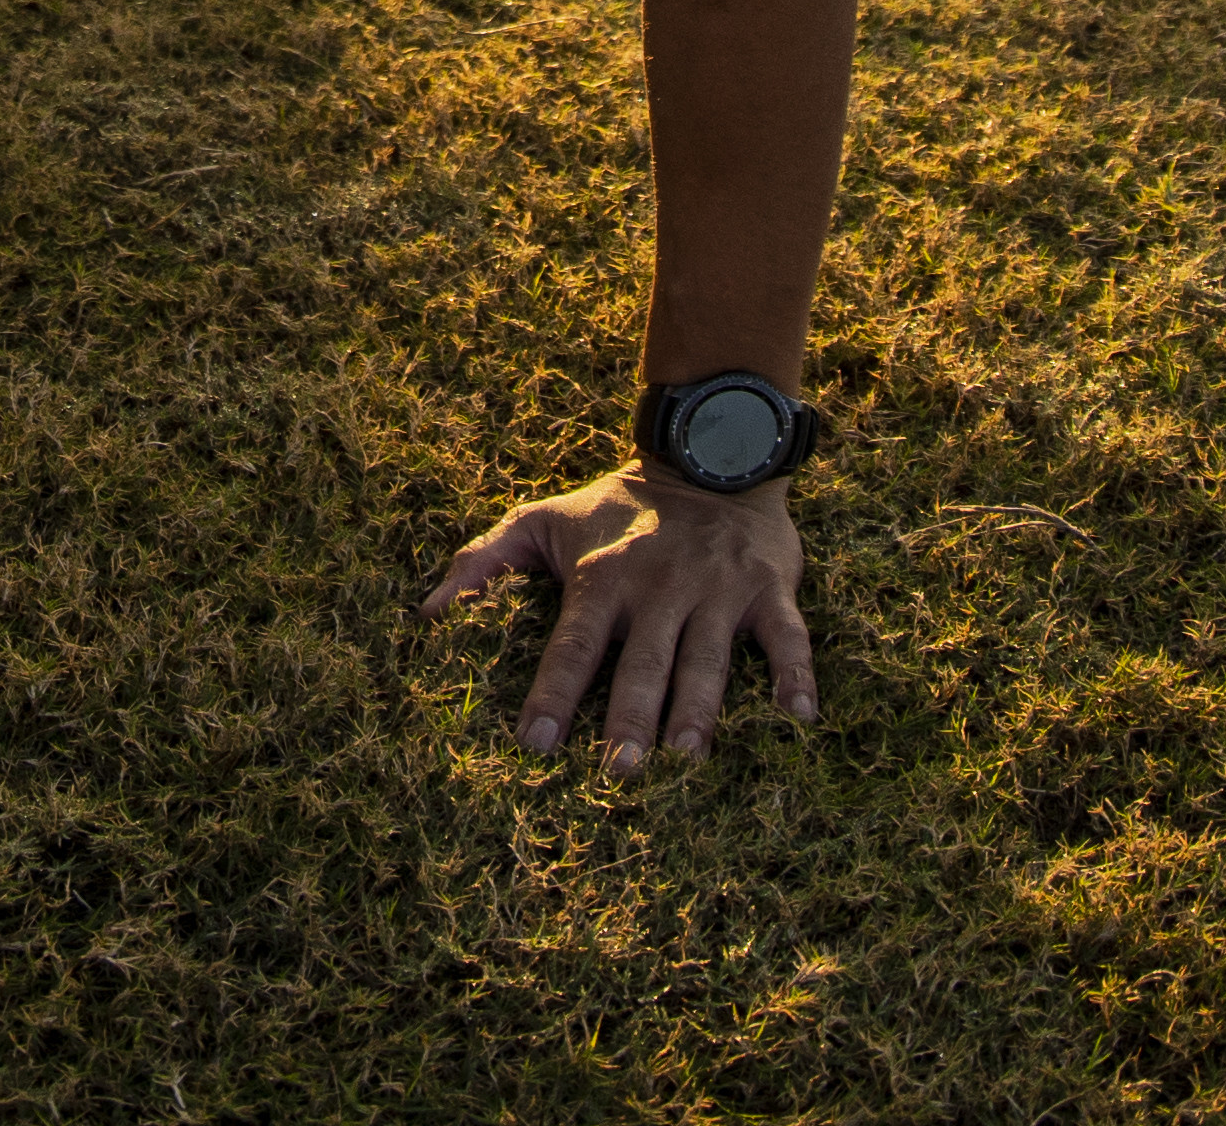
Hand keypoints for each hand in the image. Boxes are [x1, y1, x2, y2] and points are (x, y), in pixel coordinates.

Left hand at [427, 464, 815, 771]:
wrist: (708, 455)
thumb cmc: (618, 509)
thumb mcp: (544, 521)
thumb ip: (485, 563)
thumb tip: (426, 613)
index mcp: (603, 579)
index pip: (573, 645)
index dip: (553, 695)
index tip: (535, 744)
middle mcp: (658, 588)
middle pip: (642, 662)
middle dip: (630, 715)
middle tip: (619, 770)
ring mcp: (715, 590)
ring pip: (707, 658)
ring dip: (699, 708)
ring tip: (688, 758)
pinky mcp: (766, 589)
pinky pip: (787, 636)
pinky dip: (796, 675)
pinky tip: (799, 719)